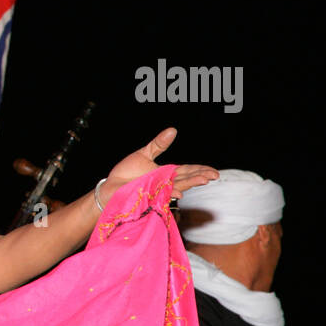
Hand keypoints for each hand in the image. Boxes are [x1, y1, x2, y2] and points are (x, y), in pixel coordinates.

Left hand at [98, 127, 217, 206]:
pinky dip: (170, 194)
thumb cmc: (126, 173)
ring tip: (204, 180)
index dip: (201, 170)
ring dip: (190, 184)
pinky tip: (179, 193)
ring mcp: (158, 190)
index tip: (214, 172)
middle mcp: (165, 182)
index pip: (188, 171)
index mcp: (167, 172)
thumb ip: (159, 144)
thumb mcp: (144, 154)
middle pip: (186, 179)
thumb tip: (173, 130)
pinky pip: (161, 195)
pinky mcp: (148, 196)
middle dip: (200, 176)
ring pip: (178, 187)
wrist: (111, 187)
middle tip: (214, 175)